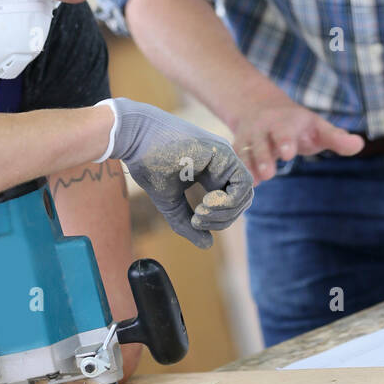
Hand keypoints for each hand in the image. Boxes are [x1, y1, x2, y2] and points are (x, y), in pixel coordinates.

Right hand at [97, 98, 253, 248]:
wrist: (137, 138)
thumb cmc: (150, 164)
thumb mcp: (170, 201)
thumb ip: (187, 222)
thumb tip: (208, 245)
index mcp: (212, 171)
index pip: (230, 202)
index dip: (219, 219)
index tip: (194, 221)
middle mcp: (222, 163)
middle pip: (241, 200)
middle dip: (223, 219)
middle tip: (197, 221)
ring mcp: (225, 156)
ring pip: (245, 194)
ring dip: (225, 213)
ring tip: (200, 213)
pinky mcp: (224, 152)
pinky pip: (243, 183)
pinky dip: (228, 201)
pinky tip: (206, 202)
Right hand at [228, 87, 363, 182]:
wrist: (259, 107)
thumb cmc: (298, 125)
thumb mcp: (317, 127)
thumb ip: (336, 138)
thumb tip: (359, 144)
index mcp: (285, 122)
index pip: (285, 130)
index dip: (285, 140)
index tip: (288, 152)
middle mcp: (264, 129)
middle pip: (262, 142)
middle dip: (264, 157)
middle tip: (270, 174)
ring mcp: (248, 138)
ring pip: (244, 152)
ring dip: (247, 167)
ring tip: (253, 182)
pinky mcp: (237, 149)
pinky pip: (232, 159)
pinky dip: (233, 171)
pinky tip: (235, 187)